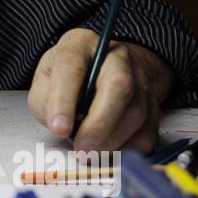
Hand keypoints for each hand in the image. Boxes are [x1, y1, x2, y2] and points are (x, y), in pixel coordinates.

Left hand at [27, 28, 173, 152]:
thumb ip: (45, 102)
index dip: (64, 100)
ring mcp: (139, 78)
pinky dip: (129, 147)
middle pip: (118, 86)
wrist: (102, 72)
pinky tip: (110, 152)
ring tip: (90, 152)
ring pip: (136, 111)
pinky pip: (149, 130)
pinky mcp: (154, 103)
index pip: (72, 68)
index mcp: (79, 44)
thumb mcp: (44, 82)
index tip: (59, 128)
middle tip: (82, 148)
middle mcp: (114, 57)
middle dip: (99, 123)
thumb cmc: (67, 79)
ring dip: (111, 140)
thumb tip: (62, 127)